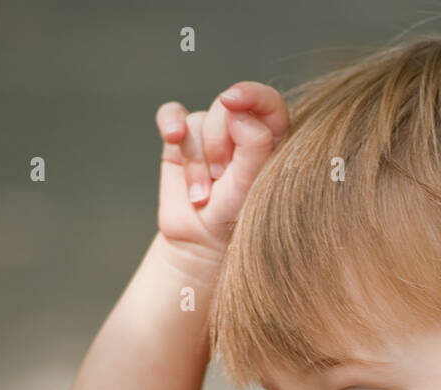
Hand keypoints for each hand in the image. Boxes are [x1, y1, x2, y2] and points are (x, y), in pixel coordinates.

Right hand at [154, 81, 288, 257]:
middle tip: (219, 180)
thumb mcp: (249, 187)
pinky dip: (170, 122)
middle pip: (226, 110)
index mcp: (270, 139)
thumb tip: (236, 112)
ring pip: (198, 120)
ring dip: (196, 161)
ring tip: (201, 194)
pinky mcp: (180, 140)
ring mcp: (210, 134)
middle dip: (217, 145)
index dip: (252, 95)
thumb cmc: (234, 219)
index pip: (268, 103)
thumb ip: (253, 147)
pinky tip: (172, 136)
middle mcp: (241, 131)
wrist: (198, 243)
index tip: (233, 103)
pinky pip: (172, 113)